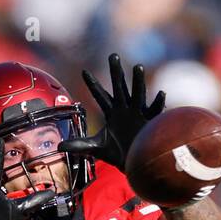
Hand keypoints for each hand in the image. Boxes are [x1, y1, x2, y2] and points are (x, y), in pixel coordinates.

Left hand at [60, 52, 164, 170]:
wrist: (137, 163)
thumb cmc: (119, 153)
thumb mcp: (97, 148)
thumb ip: (80, 145)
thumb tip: (59, 147)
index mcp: (112, 113)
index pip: (100, 96)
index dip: (93, 85)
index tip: (84, 72)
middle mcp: (125, 109)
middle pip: (119, 88)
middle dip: (116, 72)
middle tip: (113, 56)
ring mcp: (139, 114)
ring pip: (138, 94)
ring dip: (138, 81)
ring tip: (137, 66)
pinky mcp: (150, 122)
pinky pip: (155, 110)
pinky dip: (158, 102)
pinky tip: (161, 93)